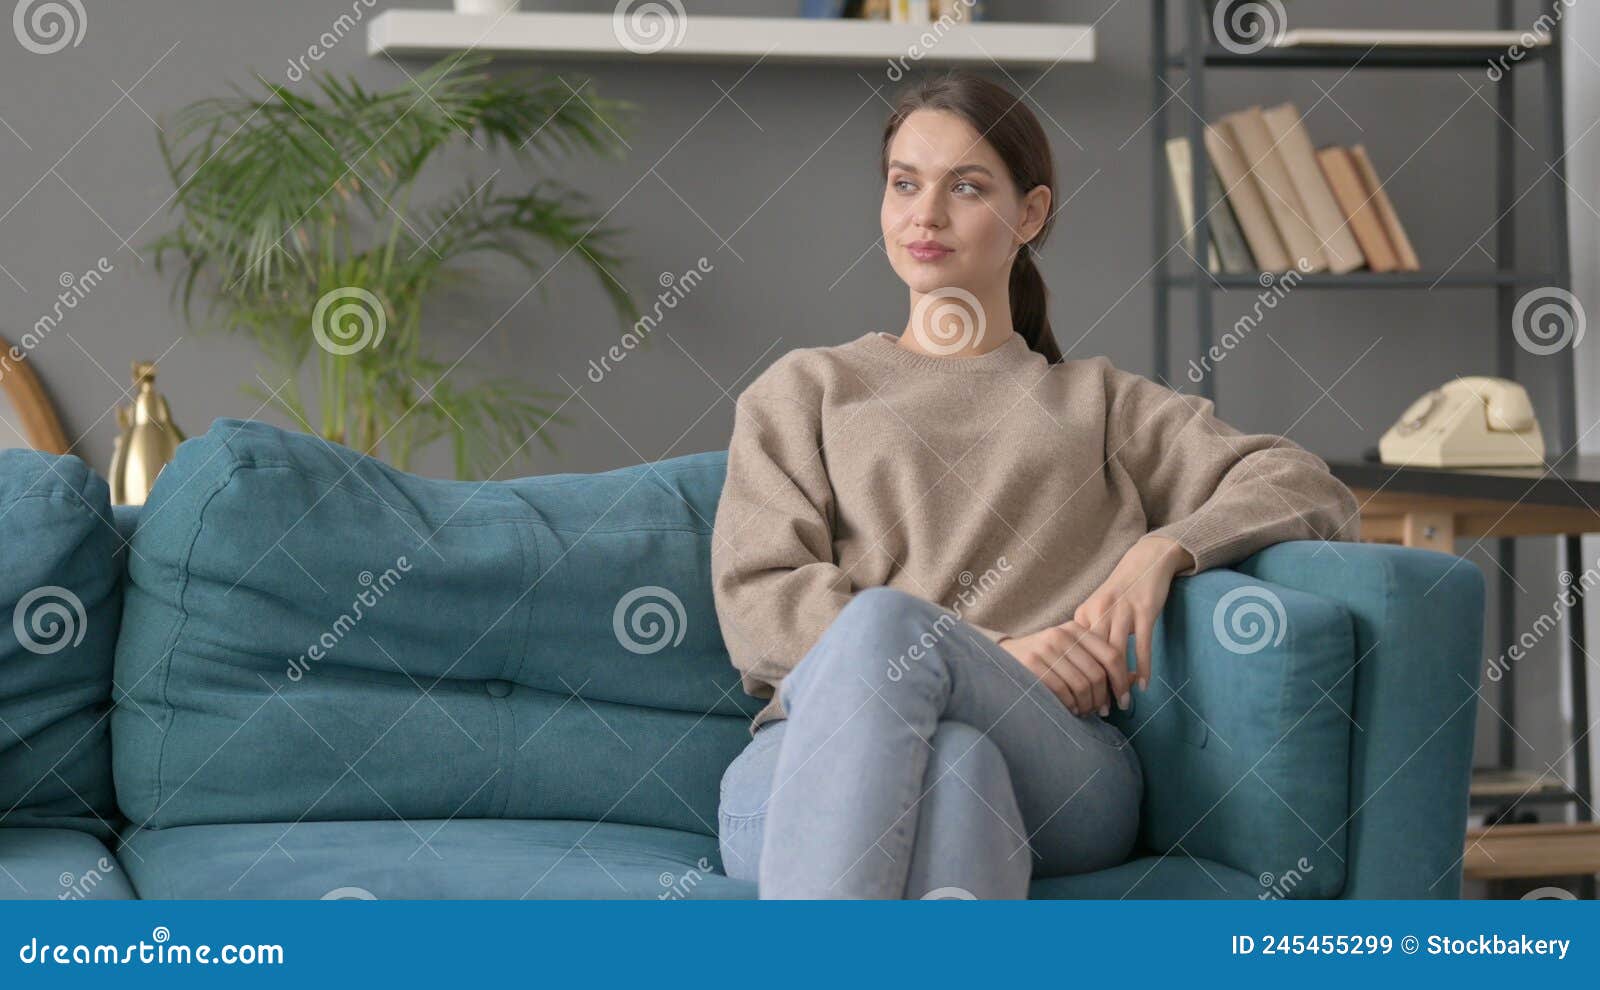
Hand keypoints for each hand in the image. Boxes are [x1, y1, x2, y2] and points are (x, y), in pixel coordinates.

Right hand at [997, 622, 1131, 717]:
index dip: (1122, 681)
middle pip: (1098, 674)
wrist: (1001, 657)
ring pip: (1082, 685)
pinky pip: (1062, 692)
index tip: (1124, 700)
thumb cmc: (1045, 659)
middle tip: (1101, 711)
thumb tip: (1135, 678)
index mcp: (1075, 629)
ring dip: (1087, 705)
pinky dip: (1070, 706)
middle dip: (1103, 699)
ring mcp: (1044, 649)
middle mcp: (1061, 635)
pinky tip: (1070, 710)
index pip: (1111, 655)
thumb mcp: (1071, 651)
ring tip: (1084, 711)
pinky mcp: (1030, 665)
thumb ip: (1098, 660)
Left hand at [1072, 534, 1193, 694]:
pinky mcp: (1144, 611)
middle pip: (1093, 657)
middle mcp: (1098, 612)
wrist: (1145, 562)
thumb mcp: (1098, 611)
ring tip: (1123, 703)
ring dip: (1120, 682)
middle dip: (1096, 686)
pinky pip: (1142, 644)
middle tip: (1101, 711)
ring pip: (1116, 654)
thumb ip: (1091, 636)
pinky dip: (1142, 667)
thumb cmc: (1121, 592)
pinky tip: (1143, 686)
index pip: (1076, 654)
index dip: (1079, 679)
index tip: (1081, 700)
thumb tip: (1087, 670)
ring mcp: (1122, 611)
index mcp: (1083, 615)